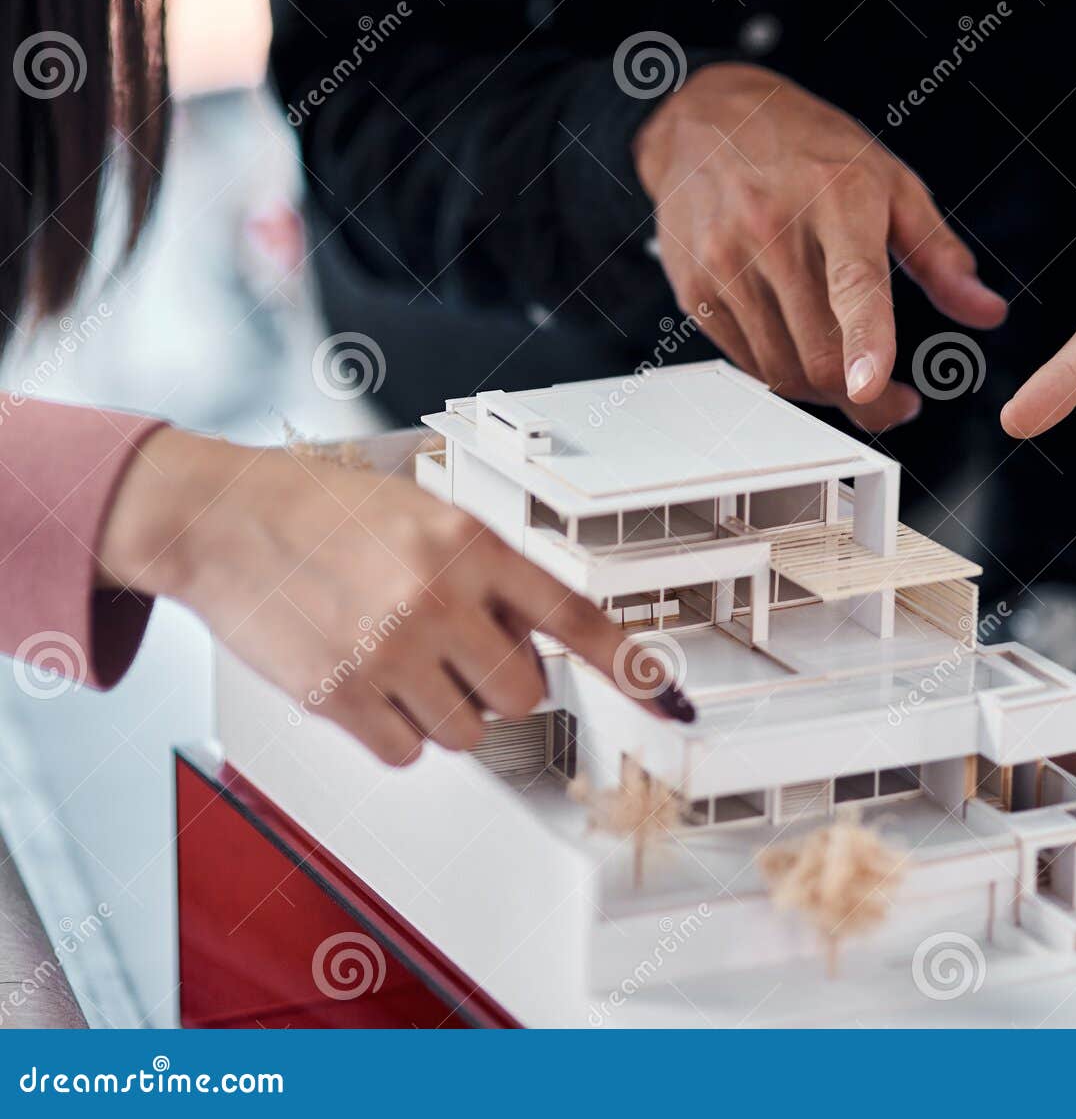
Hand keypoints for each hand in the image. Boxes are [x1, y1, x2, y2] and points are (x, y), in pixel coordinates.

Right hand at [99, 430, 690, 765]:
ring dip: (444, 709)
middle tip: (455, 654)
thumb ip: (488, 572)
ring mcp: (388, 650)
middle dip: (498, 683)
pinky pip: (407, 752)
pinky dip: (394, 732)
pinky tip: (365, 681)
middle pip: (524, 695)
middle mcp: (437, 597)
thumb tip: (543, 636)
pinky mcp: (339, 696)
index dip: (627, 664)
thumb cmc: (323, 512)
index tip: (665, 698)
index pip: (573, 616)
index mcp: (468, 545)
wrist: (221, 519)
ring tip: (397, 657)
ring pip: (468, 731)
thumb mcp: (424, 514)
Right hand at [634, 63, 1007, 429]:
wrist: (705, 119)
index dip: (866, 341)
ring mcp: (726, 264)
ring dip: (826, 393)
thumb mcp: (889, 182)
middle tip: (895, 402)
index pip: (852, 283)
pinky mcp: (695, 290)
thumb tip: (987, 312)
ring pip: (783, 370)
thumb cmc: (806, 149)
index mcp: (835, 198)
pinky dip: (784, 374)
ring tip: (852, 378)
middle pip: (820, 352)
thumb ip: (939, 255)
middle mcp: (773, 231)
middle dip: (866, 400)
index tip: (872, 385)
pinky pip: (748, 363)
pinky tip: (803, 352)